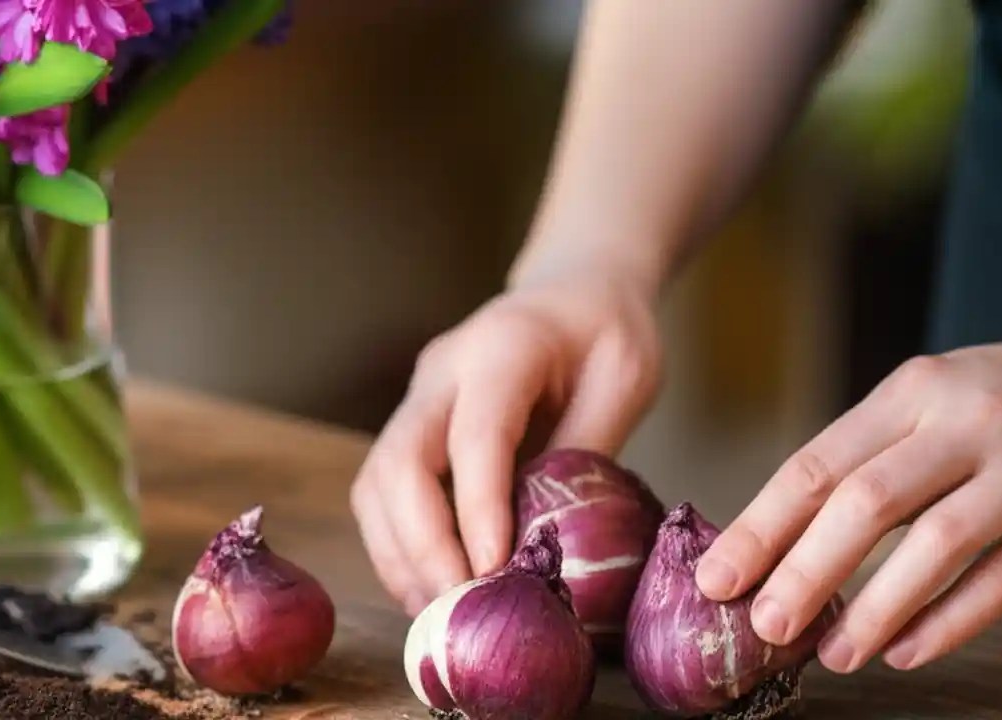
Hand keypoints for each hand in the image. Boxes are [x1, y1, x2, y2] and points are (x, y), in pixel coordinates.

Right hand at [351, 263, 661, 614]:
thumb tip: (547, 543)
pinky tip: (430, 588)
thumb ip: (586, 450)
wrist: (572, 292)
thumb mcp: (625, 380)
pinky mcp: (412, 427)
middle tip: (459, 606)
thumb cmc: (606, 333)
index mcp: (502, 347)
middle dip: (422, 544)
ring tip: (441, 612)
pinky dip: (399, 547)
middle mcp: (442, 371)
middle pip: (400, 462)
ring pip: (376, 483)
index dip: (478, 508)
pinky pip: (382, 493)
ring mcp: (418, 398)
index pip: (476, 435)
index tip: (491, 572)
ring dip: (400, 555)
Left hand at [695, 316, 1001, 672]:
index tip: (717, 576)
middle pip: (864, 503)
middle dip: (801, 570)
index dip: (762, 526)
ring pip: (934, 546)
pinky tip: (904, 650)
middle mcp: (967, 422)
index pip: (819, 463)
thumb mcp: (941, 394)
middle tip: (761, 625)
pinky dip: (948, 622)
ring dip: (873, 607)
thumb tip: (787, 530)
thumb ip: (874, 450)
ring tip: (830, 653)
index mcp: (916, 389)